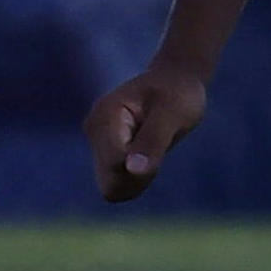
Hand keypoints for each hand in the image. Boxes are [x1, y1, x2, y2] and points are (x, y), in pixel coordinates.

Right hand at [85, 61, 211, 200]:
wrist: (174, 82)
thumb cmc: (177, 93)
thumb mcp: (173, 112)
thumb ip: (153, 140)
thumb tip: (133, 170)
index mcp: (105, 115)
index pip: (115, 163)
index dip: (143, 164)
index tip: (160, 140)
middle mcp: (93, 130)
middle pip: (109, 182)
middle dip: (139, 177)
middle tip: (158, 149)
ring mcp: (97, 144)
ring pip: (111, 188)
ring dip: (139, 179)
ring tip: (153, 149)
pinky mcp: (104, 155)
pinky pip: (117, 186)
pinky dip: (137, 179)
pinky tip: (147, 155)